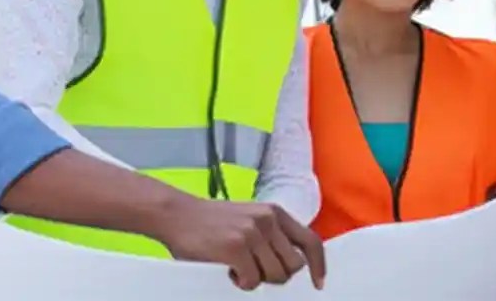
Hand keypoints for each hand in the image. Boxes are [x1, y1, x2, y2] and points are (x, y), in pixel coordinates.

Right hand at [156, 197, 326, 290]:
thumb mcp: (250, 218)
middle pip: (292, 266)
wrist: (177, 214)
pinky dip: (240, 283)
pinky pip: (252, 281)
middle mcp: (267, 220)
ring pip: (274, 276)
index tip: (318, 283)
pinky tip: (228, 270)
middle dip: (276, 275)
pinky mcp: (235, 247)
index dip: (318, 265)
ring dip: (256, 279)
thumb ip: (272, 235)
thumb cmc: (211, 222)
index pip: (310, 241)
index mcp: (274, 213)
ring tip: (238, 267)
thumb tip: (292, 264)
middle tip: (254, 270)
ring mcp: (252, 233)